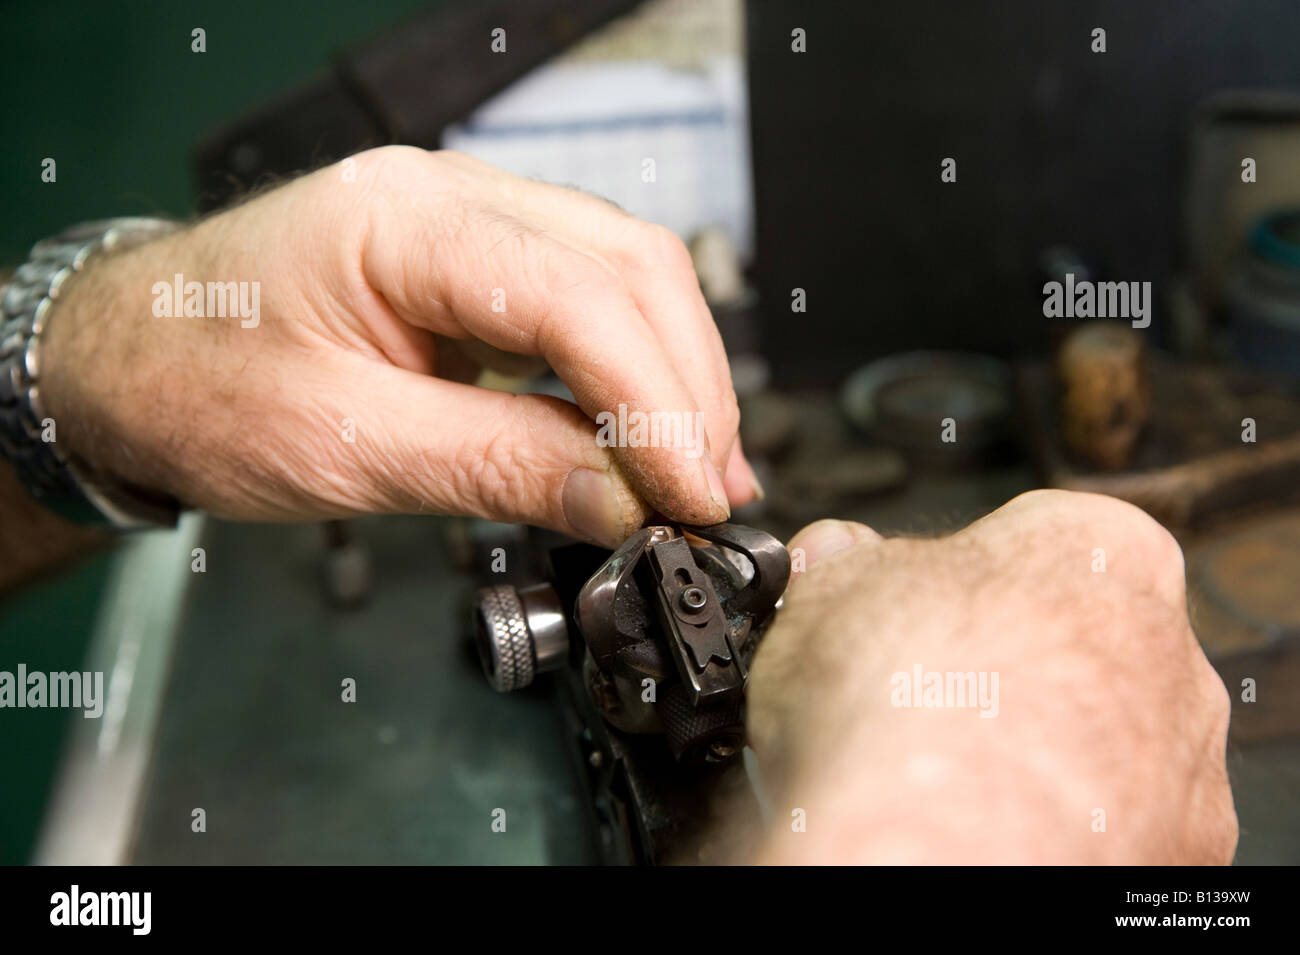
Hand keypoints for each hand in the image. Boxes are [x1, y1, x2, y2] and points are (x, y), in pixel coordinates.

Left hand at [39, 147, 758, 541]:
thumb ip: (495, 468)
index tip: (688, 495)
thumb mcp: (344, 445)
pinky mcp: (480, 265)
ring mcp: (472, 222)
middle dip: (688, 387)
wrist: (130, 358)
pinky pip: (589, 300)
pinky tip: (652, 435)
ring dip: (677, 377)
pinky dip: (635, 372)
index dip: (653, 404)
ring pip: (628, 275)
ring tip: (699, 477)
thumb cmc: (199, 386)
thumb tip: (622, 503)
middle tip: (711, 493)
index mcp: (405, 221)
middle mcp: (455, 198)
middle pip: (630, 268)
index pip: (578, 298)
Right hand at [748, 490, 1236, 863]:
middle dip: (998, 666)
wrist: (933, 848)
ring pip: (1098, 739)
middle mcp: (1169, 650)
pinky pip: (1107, 823)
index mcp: (1102, 548)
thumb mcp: (830, 586)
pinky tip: (981, 825)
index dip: (948, 583)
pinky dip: (1052, 823)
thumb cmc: (898, 707)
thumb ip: (847, 560)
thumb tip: (837, 557)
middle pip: (1071, 641)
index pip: (1027, 543)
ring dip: (1030, 749)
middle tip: (913, 700)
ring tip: (937, 777)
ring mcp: (1184, 762)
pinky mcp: (1178, 851)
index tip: (901, 616)